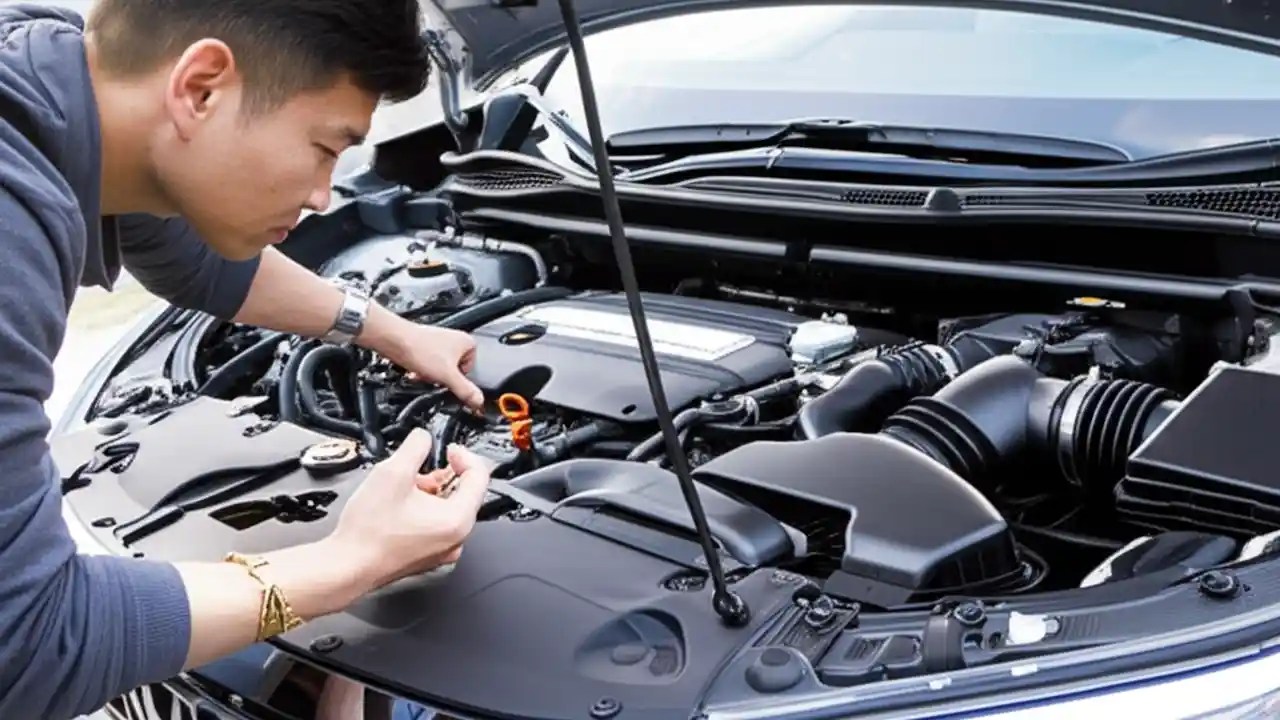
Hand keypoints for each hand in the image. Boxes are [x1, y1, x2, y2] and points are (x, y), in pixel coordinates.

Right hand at [327, 429, 491, 591]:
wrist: (346, 566)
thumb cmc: (368, 532)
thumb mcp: (392, 472)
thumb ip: (415, 446)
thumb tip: (423, 437)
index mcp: (457, 520)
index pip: (479, 477)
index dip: (464, 456)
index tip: (449, 449)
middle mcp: (456, 539)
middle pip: (463, 493)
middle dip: (441, 475)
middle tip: (417, 470)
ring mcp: (442, 550)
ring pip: (448, 508)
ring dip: (430, 491)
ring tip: (402, 488)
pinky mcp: (428, 556)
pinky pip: (436, 525)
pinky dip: (423, 510)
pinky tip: (399, 506)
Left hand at [396, 324, 483, 410]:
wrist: (395, 341)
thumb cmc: (420, 349)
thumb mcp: (448, 376)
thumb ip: (465, 390)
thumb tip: (479, 402)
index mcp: (468, 343)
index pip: (471, 371)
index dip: (458, 379)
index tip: (448, 379)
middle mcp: (455, 340)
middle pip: (455, 372)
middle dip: (442, 378)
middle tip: (433, 376)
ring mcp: (441, 343)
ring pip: (441, 370)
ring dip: (431, 376)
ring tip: (423, 372)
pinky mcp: (427, 347)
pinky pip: (430, 366)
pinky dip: (423, 371)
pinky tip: (416, 370)